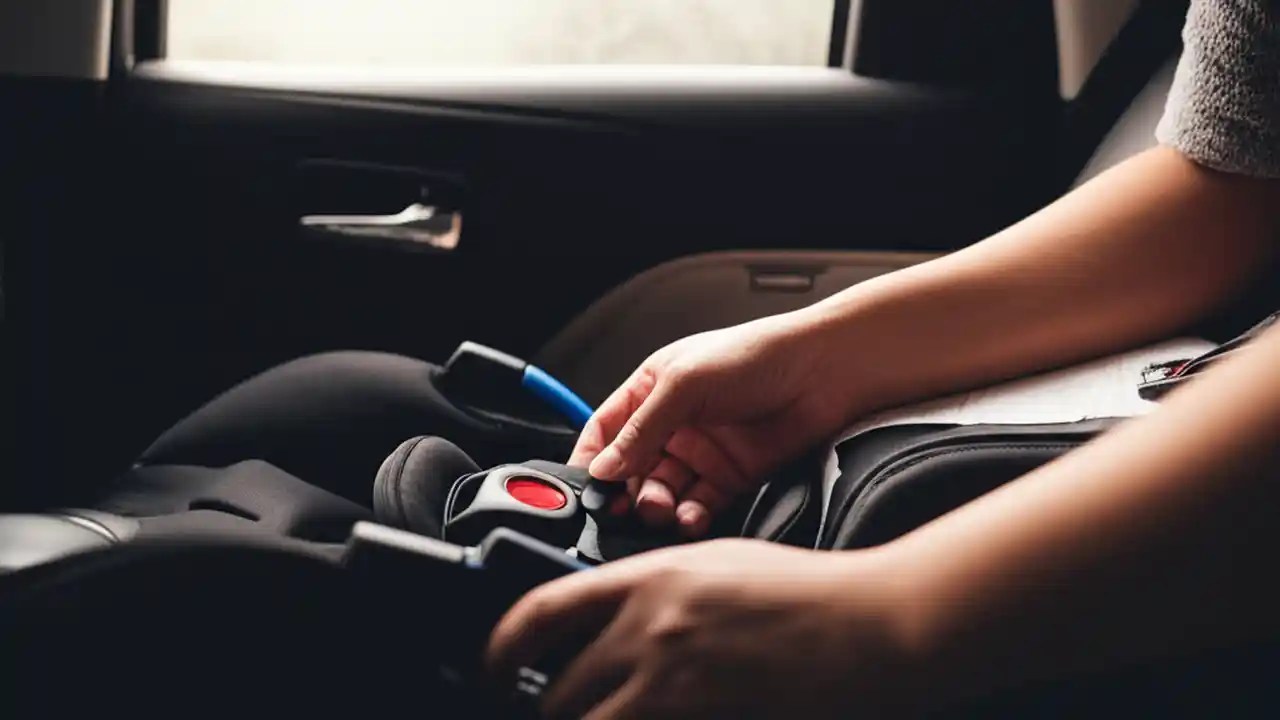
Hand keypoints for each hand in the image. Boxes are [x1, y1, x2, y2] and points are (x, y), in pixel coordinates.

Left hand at [486, 539, 913, 719]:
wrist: (872, 624)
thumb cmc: (807, 590)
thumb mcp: (717, 563)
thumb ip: (654, 587)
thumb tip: (608, 613)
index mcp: (650, 577)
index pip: (541, 610)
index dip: (500, 646)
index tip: (492, 667)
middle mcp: (651, 628)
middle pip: (556, 690)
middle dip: (547, 708)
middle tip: (556, 709)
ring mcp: (676, 682)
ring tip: (600, 719)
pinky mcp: (702, 717)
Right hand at [569, 314, 850, 535]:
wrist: (823, 371)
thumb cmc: (756, 355)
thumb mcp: (684, 384)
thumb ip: (641, 429)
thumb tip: (603, 468)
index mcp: (651, 391)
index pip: (605, 431)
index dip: (592, 460)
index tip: (587, 487)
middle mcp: (673, 423)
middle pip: (632, 470)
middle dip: (625, 492)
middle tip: (626, 509)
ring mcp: (702, 452)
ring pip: (663, 492)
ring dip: (656, 507)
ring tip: (660, 512)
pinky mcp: (731, 478)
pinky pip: (699, 506)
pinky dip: (690, 517)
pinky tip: (689, 518)